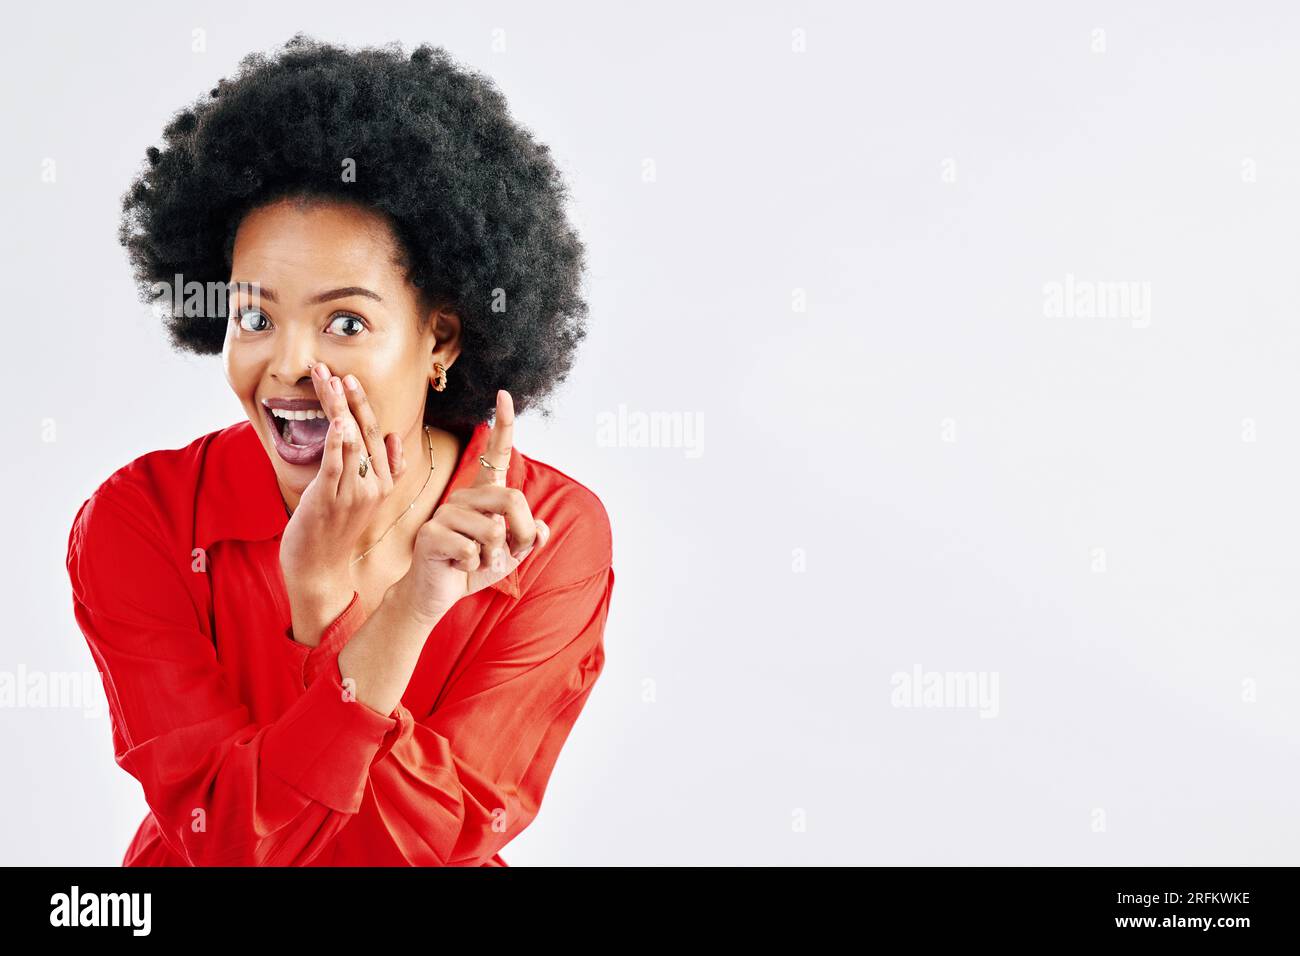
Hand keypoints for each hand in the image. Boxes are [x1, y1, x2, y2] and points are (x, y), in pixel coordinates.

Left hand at [279, 363, 404, 632]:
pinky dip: (336, 440)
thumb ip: (383, 468)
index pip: (377, 434)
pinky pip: (336, 464)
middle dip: (351, 398)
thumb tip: (392, 437)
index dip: (364, 405)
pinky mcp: (329, 500)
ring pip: (349, 440)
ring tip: (323, 379)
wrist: (319, 570)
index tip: (350, 380)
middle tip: (337, 370)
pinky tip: (335, 420)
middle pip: (365, 432)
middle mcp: (373, 486)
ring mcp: (352, 493)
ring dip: (336, 407)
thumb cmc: (335, 532)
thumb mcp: (365, 499)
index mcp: (384, 482)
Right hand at [390, 390, 549, 621]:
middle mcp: (463, 497)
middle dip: (521, 532)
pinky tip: (458, 567)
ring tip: (477, 562)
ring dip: (496, 556)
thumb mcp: (509, 556)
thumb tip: (542, 528)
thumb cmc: (470, 569)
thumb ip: (528, 540)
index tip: (504, 395)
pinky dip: (475, 566)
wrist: (435, 595)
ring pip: (493, 529)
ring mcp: (445, 513)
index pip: (495, 455)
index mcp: (482, 495)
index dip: (503, 426)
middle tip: (510, 552)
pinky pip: (473, 550)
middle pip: (511, 498)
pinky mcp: (432, 534)